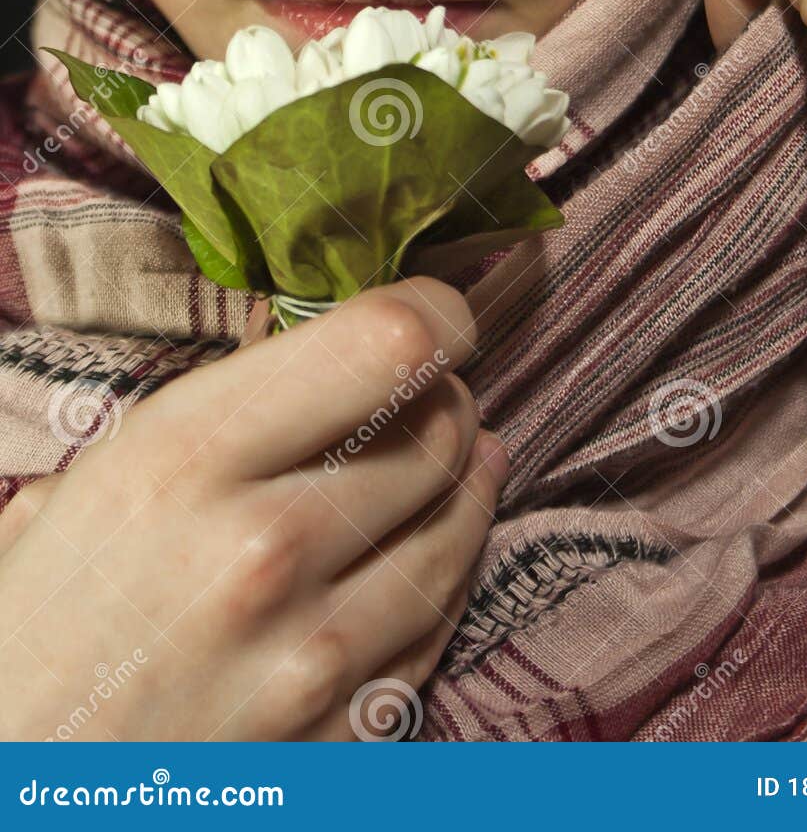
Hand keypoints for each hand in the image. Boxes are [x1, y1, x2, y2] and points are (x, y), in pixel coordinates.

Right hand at [0, 277, 505, 740]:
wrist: (10, 791)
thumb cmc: (33, 629)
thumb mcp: (92, 483)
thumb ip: (209, 419)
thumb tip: (317, 366)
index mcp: (187, 458)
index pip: (388, 345)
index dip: (434, 316)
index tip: (435, 317)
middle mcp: (263, 549)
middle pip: (438, 433)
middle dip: (449, 400)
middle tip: (436, 395)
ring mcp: (310, 656)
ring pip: (455, 532)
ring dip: (469, 483)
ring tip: (463, 458)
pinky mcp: (339, 740)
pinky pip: (435, 630)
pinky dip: (448, 574)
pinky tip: (434, 547)